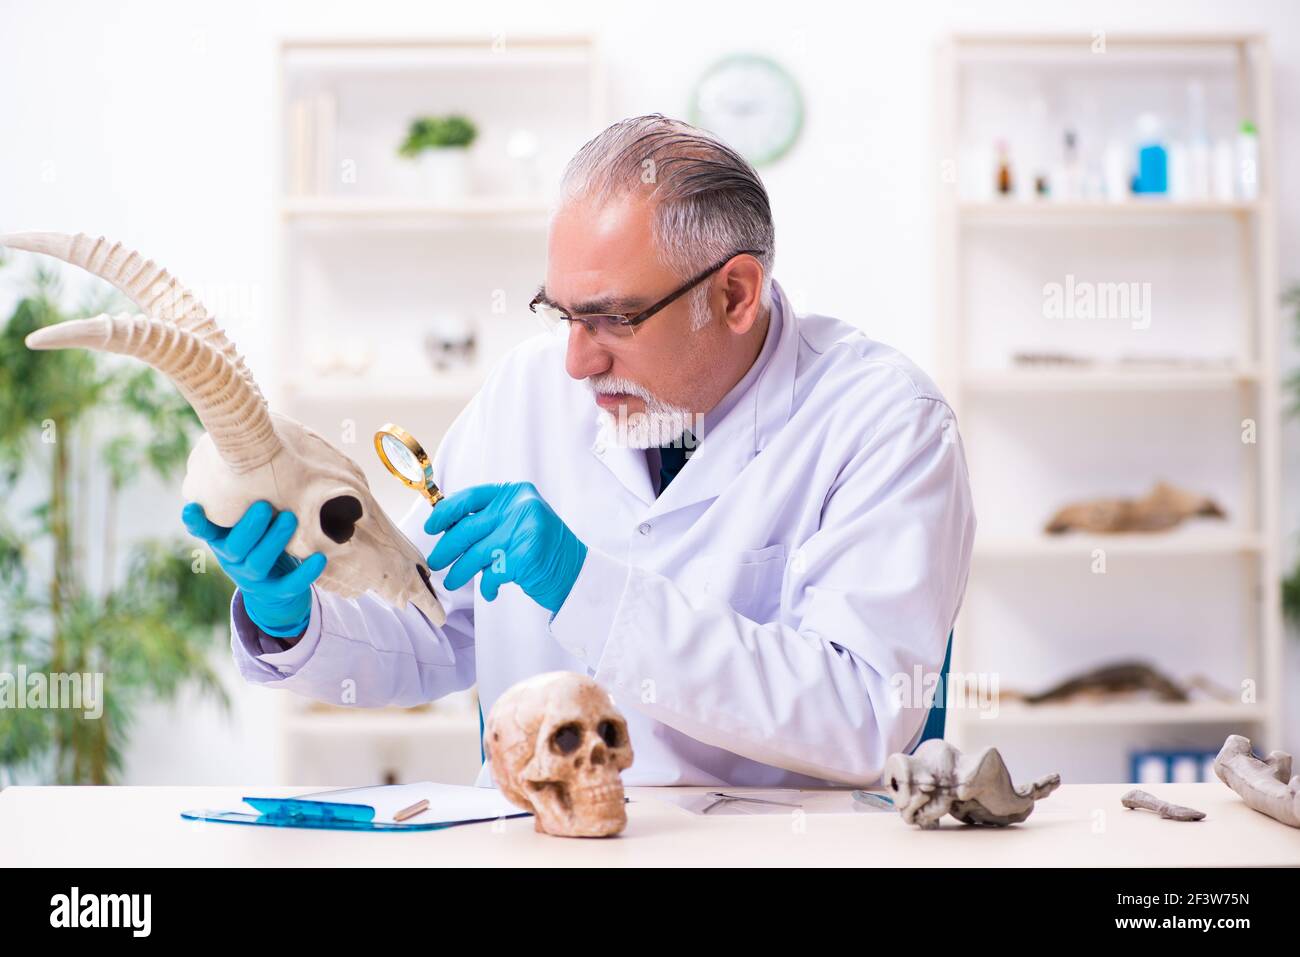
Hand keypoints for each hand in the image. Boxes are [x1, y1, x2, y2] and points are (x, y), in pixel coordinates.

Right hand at [182, 500, 326, 636]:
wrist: (273, 589)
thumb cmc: (262, 538)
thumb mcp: (250, 519)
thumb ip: (250, 497)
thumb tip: (259, 446)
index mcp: (222, 538)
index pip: (204, 530)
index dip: (196, 521)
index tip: (192, 508)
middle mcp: (232, 557)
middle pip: (235, 546)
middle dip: (249, 526)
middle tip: (264, 505)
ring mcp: (252, 577)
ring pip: (258, 562)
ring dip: (274, 540)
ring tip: (290, 519)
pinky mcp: (275, 592)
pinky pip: (289, 584)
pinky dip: (305, 573)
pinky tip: (320, 558)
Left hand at [424, 482, 586, 613]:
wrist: (576, 572)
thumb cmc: (541, 548)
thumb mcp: (518, 521)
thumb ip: (489, 519)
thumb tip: (446, 527)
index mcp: (515, 493)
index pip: (469, 497)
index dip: (445, 512)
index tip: (431, 528)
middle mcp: (520, 507)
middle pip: (467, 528)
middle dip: (446, 549)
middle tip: (436, 563)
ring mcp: (524, 530)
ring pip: (475, 554)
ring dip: (460, 572)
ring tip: (452, 582)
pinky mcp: (526, 556)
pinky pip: (492, 574)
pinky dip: (488, 586)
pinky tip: (491, 591)